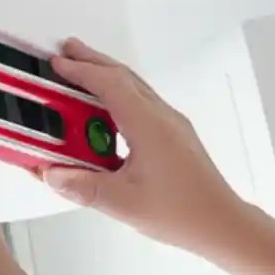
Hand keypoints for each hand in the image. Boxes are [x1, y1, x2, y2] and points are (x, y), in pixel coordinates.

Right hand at [41, 38, 247, 253]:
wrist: (221, 223)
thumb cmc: (182, 212)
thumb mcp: (123, 203)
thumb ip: (82, 186)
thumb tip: (53, 173)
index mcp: (150, 126)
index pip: (110, 86)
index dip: (81, 71)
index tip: (57, 63)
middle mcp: (162, 118)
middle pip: (123, 77)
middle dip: (92, 61)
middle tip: (66, 51)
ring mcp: (170, 125)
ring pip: (134, 88)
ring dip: (106, 76)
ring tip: (81, 72)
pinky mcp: (172, 136)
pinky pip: (141, 103)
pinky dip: (118, 94)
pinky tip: (105, 108)